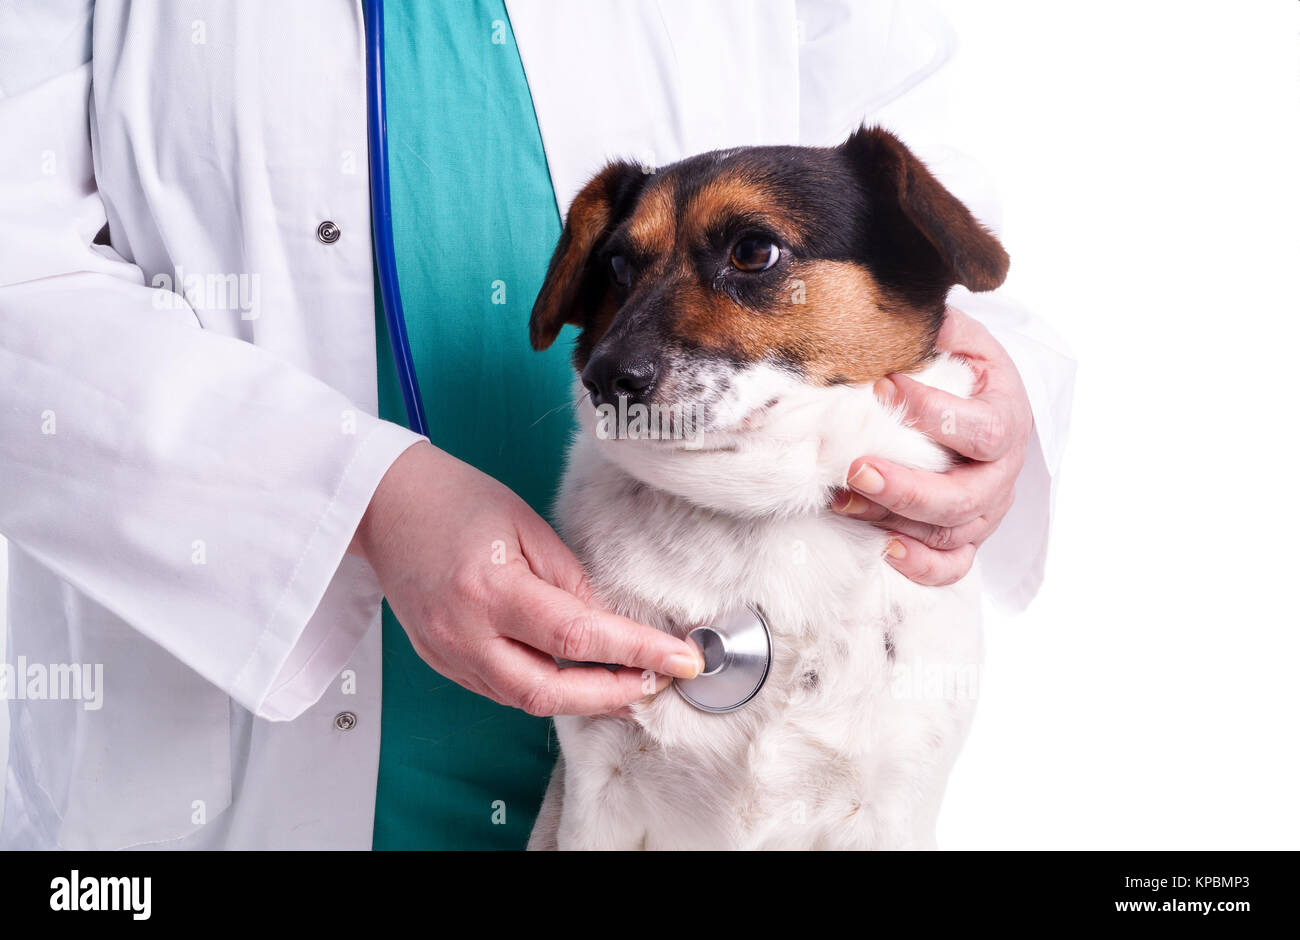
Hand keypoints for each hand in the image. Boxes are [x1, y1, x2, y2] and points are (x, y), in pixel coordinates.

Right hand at [351, 441, 702, 714]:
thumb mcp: (525, 524)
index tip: (683, 660)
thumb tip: (607, 623)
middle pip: (549, 691)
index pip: (578, 637)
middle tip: (659, 685)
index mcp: (490, 589)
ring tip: (628, 684)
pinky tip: (575, 678)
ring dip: (581, 699)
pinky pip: (500, 689)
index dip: (637, 654)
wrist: (383, 503)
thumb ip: (569, 577)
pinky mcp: (440, 660)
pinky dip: (543, 688)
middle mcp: (464, 632)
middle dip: (613, 696)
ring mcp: (447, 653)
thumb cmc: (455, 499)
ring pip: (524, 700)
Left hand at [832, 307, 1031, 585]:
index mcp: (1005, 417)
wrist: (990, 406)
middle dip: (908, 486)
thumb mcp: (960, 340)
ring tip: (843, 500)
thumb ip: (937, 327)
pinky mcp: (968, 534)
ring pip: (950, 532)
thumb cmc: (965, 372)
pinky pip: (954, 565)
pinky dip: (922, 566)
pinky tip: (885, 549)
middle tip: (856, 468)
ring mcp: (987, 508)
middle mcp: (1001, 471)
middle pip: (965, 495)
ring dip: (894, 520)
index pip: (979, 427)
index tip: (883, 387)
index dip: (933, 412)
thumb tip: (894, 306)